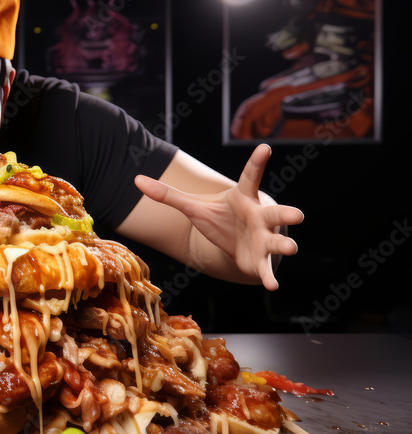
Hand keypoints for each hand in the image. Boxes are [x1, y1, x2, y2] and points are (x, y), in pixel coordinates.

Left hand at [134, 144, 302, 290]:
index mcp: (243, 198)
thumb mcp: (192, 207)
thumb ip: (167, 195)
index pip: (250, 178)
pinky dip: (268, 277)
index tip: (265, 147)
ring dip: (284, 245)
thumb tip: (136, 180)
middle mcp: (259, 216)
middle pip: (275, 212)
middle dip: (287, 213)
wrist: (238, 244)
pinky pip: (266, 268)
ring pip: (278, 241)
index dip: (257, 163)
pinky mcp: (260, 259)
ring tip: (291, 248)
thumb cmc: (219, 219)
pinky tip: (271, 286)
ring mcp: (264, 238)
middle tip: (297, 214)